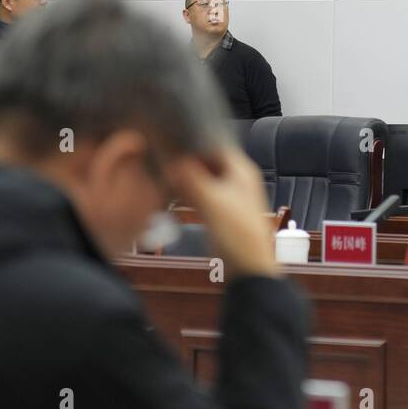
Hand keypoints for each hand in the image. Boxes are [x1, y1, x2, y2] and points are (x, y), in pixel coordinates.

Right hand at [166, 146, 277, 279]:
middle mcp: (237, 180)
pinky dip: (187, 191)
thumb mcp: (213, 203)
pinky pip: (201, 194)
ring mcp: (228, 196)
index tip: (170, 137)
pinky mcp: (220, 213)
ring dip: (184, 175)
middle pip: (207, 160)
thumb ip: (193, 178)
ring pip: (202, 177)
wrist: (248, 271)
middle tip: (159, 154)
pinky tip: (169, 192)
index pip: (215, 143)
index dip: (194, 139)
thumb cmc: (238, 237)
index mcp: (241, 171)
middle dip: (186, 158)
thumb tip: (173, 158)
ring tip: (159, 170)